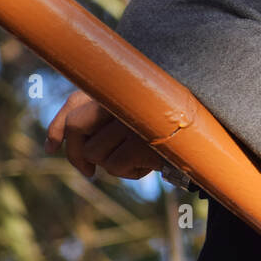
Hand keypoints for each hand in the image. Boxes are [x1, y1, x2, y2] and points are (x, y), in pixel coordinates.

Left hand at [44, 90, 164, 180]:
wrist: (209, 134)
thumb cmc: (171, 128)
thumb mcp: (138, 119)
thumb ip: (105, 121)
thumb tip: (61, 145)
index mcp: (119, 87)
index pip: (75, 101)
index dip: (57, 126)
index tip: (51, 148)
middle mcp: (124, 98)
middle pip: (77, 125)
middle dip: (76, 154)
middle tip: (87, 173)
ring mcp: (132, 118)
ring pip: (95, 152)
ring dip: (111, 164)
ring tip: (137, 161)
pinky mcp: (142, 140)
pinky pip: (116, 166)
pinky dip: (130, 173)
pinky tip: (149, 167)